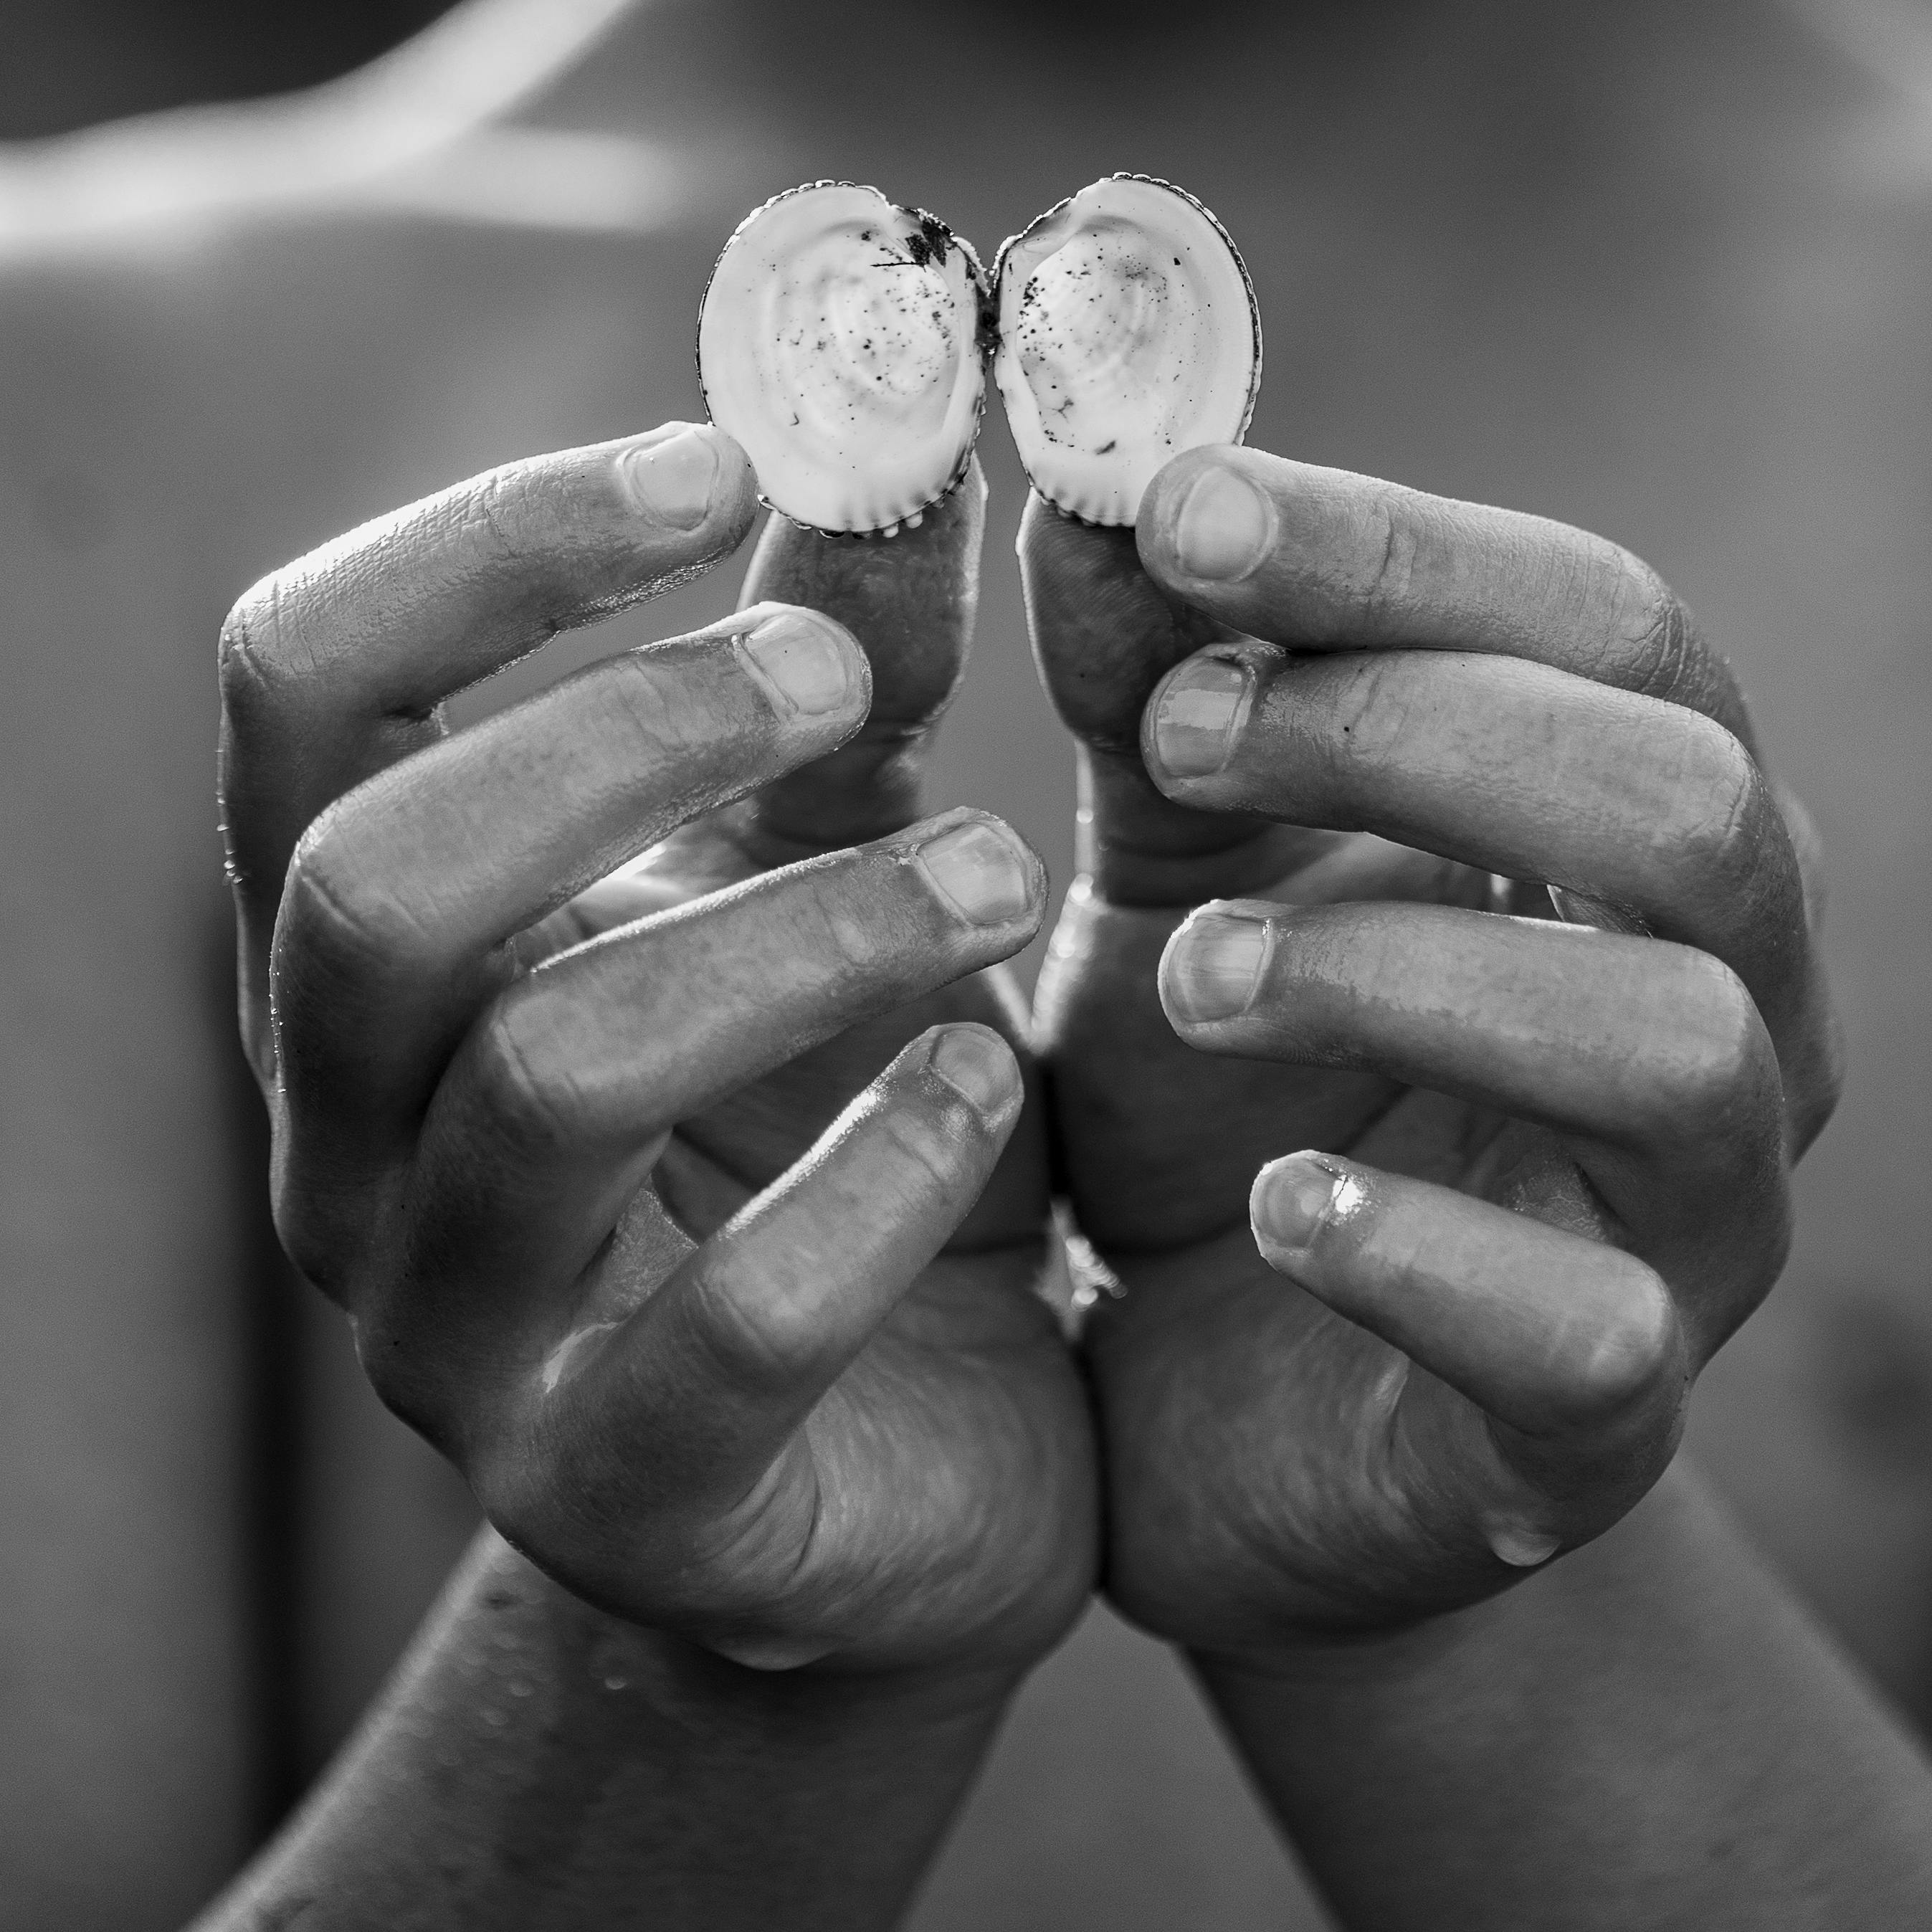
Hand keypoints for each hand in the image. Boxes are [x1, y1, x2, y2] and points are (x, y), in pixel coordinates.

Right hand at [218, 424, 1093, 1677]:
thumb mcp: (827, 867)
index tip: (721, 460)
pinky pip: (726, 1328)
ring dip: (802, 933)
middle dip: (628, 738)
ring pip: (547, 1080)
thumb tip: (895, 401)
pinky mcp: (625, 1495)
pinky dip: (884, 1176)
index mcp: (370, 960)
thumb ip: (837, 663)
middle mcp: (356, 1144)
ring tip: (997, 874)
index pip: (303, 694)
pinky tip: (995, 1092)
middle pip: (377, 883)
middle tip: (850, 676)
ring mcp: (463, 1341)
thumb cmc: (839, 1121)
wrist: (904, 1450)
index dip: (490, 548)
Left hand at [1026, 447, 1838, 1651]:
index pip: (1598, 625)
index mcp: (1628, 834)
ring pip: (1668, 1039)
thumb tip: (1102, 493)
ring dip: (1398, 969)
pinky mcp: (1601, 1423)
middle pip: (1677, 797)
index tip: (1172, 500)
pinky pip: (1591, 1334)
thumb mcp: (1167, 875)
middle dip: (1409, 733)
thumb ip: (1154, 699)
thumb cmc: (1209, 1098)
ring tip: (1193, 975)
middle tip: (1169, 739)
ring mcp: (1685, 1223)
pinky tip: (1274, 1206)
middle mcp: (1721, 1002)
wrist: (1205, 1401)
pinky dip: (1422, 1254)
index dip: (1397, 547)